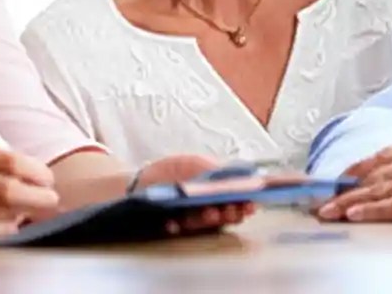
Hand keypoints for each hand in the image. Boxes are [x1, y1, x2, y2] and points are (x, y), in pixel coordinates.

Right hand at [0, 137, 59, 241]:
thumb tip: (31, 167)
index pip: (11, 160)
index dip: (37, 171)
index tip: (47, 177)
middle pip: (12, 190)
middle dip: (40, 197)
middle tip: (50, 198)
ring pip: (4, 214)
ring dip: (24, 214)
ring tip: (28, 210)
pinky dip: (6, 229)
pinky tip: (9, 224)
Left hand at [135, 154, 256, 234]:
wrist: (141, 179)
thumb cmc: (171, 170)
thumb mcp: (195, 162)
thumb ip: (215, 169)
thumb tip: (242, 174)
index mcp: (218, 192)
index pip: (238, 200)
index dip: (246, 203)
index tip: (250, 204)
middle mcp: (208, 208)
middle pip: (226, 215)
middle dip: (230, 213)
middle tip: (230, 209)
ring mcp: (192, 219)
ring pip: (205, 224)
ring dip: (208, 219)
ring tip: (208, 212)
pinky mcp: (174, 226)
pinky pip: (178, 229)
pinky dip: (177, 225)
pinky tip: (174, 222)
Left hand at [316, 132, 391, 221]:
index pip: (391, 154)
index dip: (363, 166)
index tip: (343, 175)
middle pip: (378, 171)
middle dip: (347, 186)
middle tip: (323, 196)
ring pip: (381, 188)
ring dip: (350, 200)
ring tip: (327, 210)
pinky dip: (373, 210)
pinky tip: (354, 214)